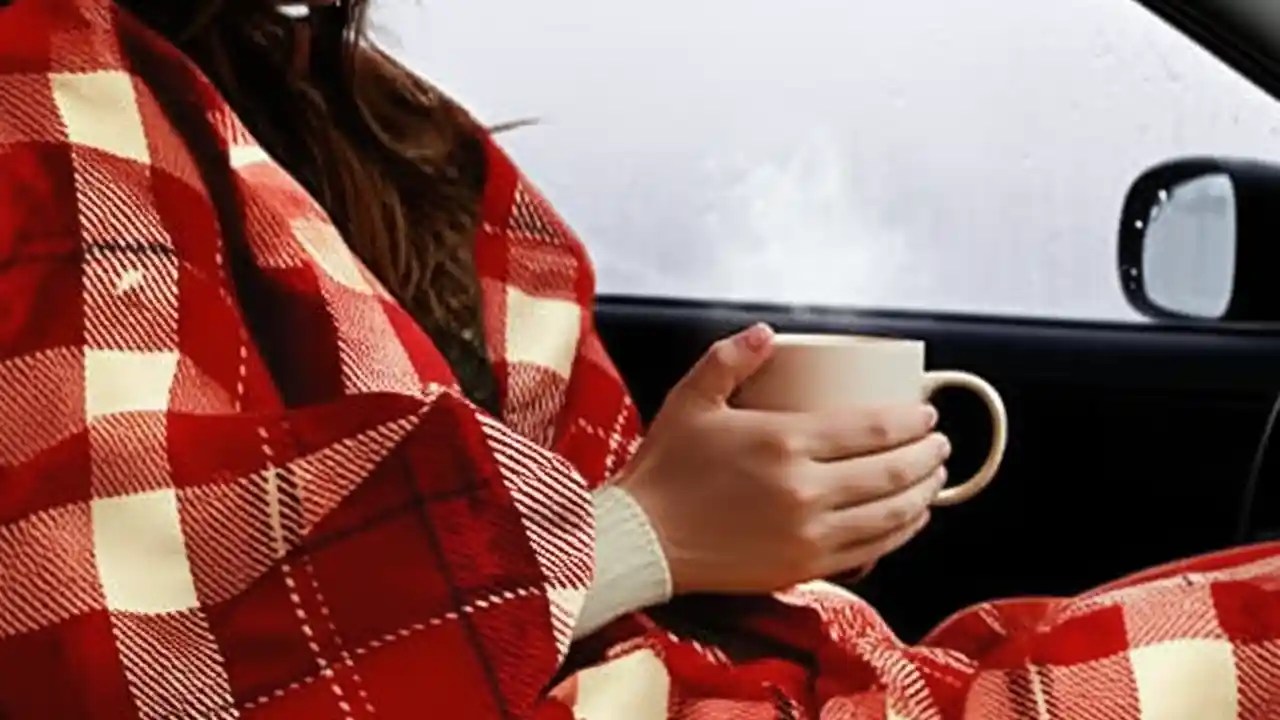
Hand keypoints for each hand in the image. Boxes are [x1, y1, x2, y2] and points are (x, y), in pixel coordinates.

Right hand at [616, 324, 950, 595]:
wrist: (642, 540)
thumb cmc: (665, 470)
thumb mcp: (691, 400)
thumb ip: (729, 359)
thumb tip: (767, 333)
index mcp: (783, 441)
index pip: (872, 428)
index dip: (911, 420)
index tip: (926, 413)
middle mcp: (804, 489)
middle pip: (892, 471)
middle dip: (928, 455)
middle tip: (938, 443)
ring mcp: (808, 533)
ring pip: (891, 514)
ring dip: (924, 494)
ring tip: (934, 478)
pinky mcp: (804, 566)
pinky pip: (871, 551)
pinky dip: (900, 533)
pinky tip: (909, 520)